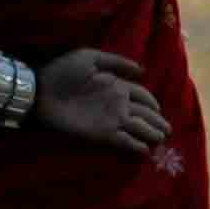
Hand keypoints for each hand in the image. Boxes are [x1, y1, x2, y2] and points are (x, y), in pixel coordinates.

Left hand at [30, 48, 171, 154]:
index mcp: (117, 86)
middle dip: (157, 121)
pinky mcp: (101, 133)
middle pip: (143, 114)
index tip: (160, 110)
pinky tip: (145, 151)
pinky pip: (123, 140)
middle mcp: (117, 104)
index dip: (152, 102)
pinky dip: (135, 146)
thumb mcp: (89, 58)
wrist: (41, 91)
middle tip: (168, 131)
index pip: (142, 95)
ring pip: (137, 128)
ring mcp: (110, 120)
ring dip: (150, 134)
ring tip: (161, 140)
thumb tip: (142, 70)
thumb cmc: (63, 72)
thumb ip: (116, 62)